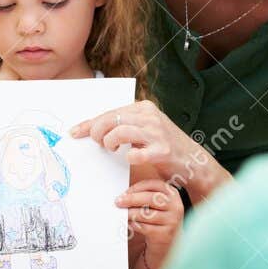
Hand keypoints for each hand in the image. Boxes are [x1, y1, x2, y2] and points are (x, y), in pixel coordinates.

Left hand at [71, 101, 230, 202]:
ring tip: (112, 150)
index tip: (75, 133)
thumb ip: (122, 126)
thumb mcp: (143, 130)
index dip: (89, 123)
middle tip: (98, 144)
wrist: (193, 161)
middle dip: (97, 132)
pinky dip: (130, 157)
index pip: (110, 112)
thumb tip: (92, 129)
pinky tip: (130, 158)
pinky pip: (137, 153)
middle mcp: (150, 116)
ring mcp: (157, 132)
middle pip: (112, 119)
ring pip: (121, 131)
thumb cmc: (162, 146)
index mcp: (143, 108)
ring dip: (110, 142)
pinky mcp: (163, 150)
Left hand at [119, 178, 182, 268]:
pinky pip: (145, 227)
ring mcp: (173, 221)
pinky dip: (135, 225)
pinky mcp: (166, 234)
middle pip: (150, 198)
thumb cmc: (157, 220)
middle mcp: (176, 206)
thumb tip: (123, 196)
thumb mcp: (156, 205)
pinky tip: (131, 224)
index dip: (137, 187)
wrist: (168, 243)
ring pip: (146, 214)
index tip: (125, 192)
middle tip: (118, 202)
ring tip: (124, 215)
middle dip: (132, 199)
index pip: (154, 185)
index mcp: (172, 194)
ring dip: (131, 213)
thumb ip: (144, 196)